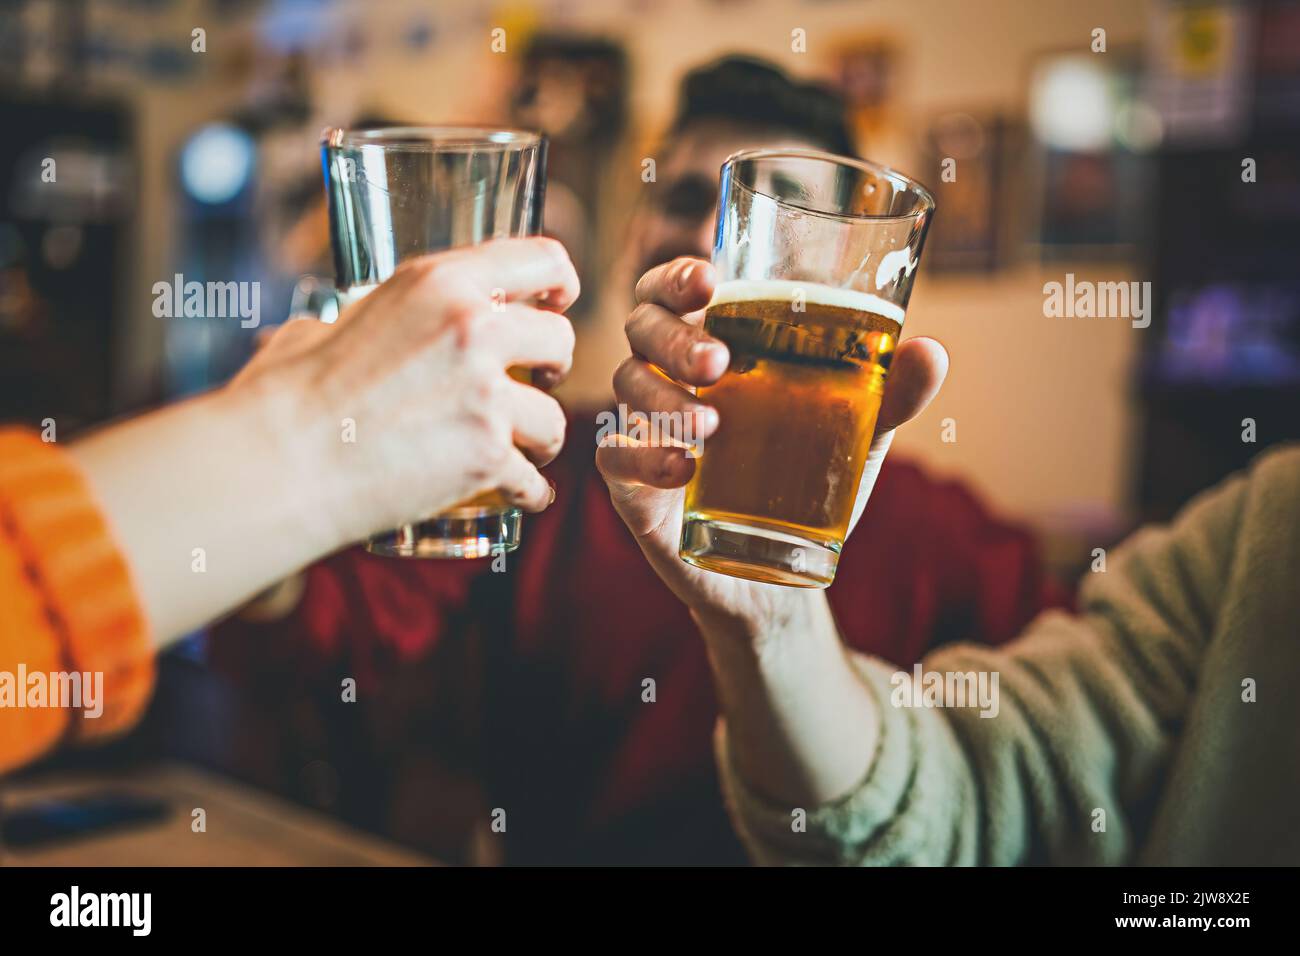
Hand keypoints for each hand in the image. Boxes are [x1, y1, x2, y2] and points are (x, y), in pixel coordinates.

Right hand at [236, 236, 579, 545]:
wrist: (279, 461)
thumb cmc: (287, 394)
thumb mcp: (330, 322)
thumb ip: (367, 314)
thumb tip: (351, 321)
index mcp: (440, 282)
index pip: (541, 259)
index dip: (560, 283)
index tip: (559, 304)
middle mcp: (474, 330)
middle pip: (560, 339)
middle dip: (552, 366)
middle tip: (533, 384)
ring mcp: (486, 395)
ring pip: (555, 416)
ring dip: (543, 436)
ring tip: (523, 448)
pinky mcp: (487, 456)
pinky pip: (535, 479)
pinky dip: (529, 492)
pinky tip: (521, 494)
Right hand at [596, 256, 946, 634]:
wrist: (777, 575)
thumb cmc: (808, 482)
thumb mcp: (856, 435)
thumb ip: (889, 394)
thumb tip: (933, 352)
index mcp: (713, 344)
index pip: (673, 289)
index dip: (677, 275)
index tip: (710, 279)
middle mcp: (670, 376)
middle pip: (641, 325)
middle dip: (673, 335)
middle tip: (719, 363)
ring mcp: (646, 427)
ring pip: (626, 383)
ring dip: (663, 397)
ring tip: (712, 428)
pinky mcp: (631, 484)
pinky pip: (615, 455)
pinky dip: (645, 455)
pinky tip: (686, 469)